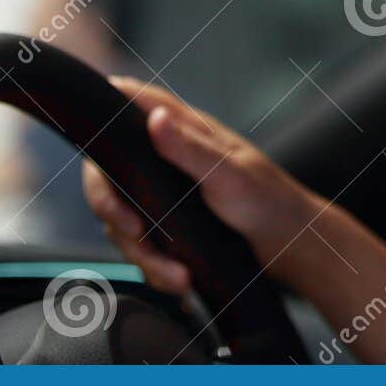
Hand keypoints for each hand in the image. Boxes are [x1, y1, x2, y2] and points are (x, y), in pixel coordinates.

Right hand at [81, 75, 320, 295]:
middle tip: (132, 230)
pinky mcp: (168, 226)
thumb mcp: (229, 173)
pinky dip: (155, 269)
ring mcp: (164, 194)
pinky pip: (142, 247)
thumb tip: (154, 118)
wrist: (292, 246)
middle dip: (111, 208)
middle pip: (109, 173)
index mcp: (183, 129)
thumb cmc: (268, 198)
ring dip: (141, 253)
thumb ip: (190, 148)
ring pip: (122, 219)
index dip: (101, 113)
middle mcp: (166, 157)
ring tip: (176, 276)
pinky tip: (178, 282)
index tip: (93, 141)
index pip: (129, 102)